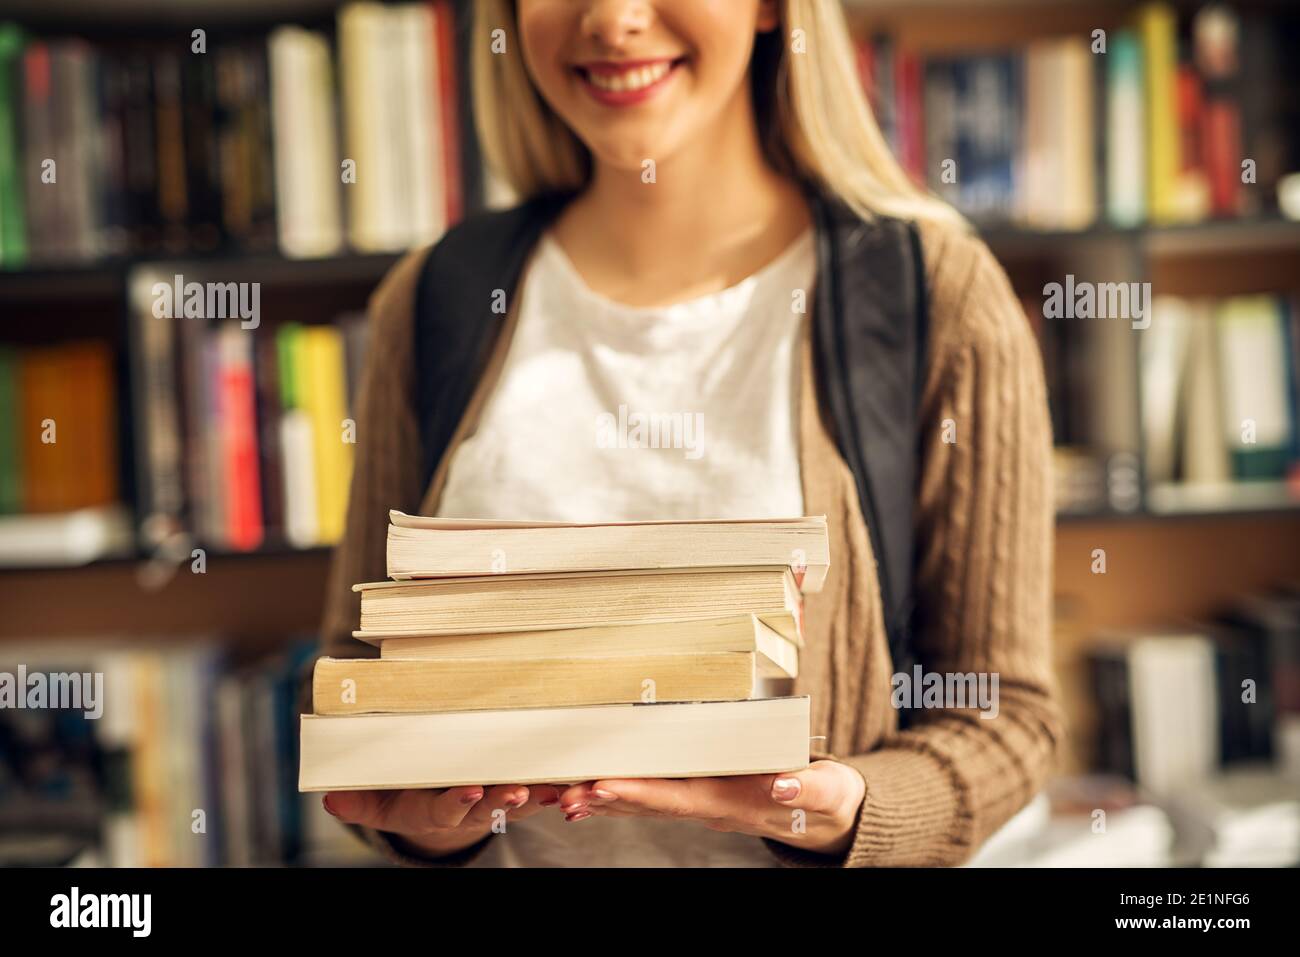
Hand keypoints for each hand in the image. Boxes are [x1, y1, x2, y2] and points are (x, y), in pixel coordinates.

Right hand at [323, 784, 562, 858]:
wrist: (438, 804)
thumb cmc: (408, 794)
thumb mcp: (381, 803)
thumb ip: (359, 801)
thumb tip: (330, 799)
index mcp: (438, 810)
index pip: (448, 808)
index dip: (459, 801)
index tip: (470, 791)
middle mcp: (472, 807)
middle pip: (492, 806)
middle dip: (507, 799)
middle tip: (520, 791)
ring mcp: (498, 797)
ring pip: (523, 797)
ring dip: (540, 793)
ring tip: (557, 787)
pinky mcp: (520, 784)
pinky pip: (543, 784)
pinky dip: (559, 780)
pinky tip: (575, 772)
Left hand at [556, 760, 865, 855]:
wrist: (831, 816)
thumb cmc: (829, 799)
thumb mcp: (829, 791)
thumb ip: (807, 788)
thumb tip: (783, 783)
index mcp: (735, 802)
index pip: (678, 798)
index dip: (639, 793)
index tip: (603, 785)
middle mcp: (711, 807)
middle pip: (650, 805)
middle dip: (606, 798)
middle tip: (565, 794)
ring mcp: (704, 803)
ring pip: (646, 803)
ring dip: (605, 799)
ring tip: (564, 795)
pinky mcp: (703, 794)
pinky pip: (655, 795)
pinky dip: (621, 793)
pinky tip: (593, 789)